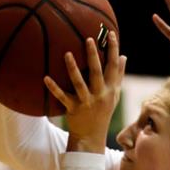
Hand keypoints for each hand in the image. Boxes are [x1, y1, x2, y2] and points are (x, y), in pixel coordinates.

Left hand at [44, 32, 126, 153]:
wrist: (92, 136)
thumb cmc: (103, 112)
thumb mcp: (114, 95)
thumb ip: (118, 76)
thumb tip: (124, 57)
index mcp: (110, 89)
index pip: (114, 66)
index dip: (113, 49)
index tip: (110, 33)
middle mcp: (100, 95)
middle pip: (97, 73)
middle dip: (94, 56)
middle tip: (88, 39)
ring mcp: (86, 102)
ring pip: (79, 83)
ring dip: (73, 69)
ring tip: (67, 54)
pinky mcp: (73, 109)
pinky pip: (62, 97)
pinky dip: (54, 88)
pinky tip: (46, 77)